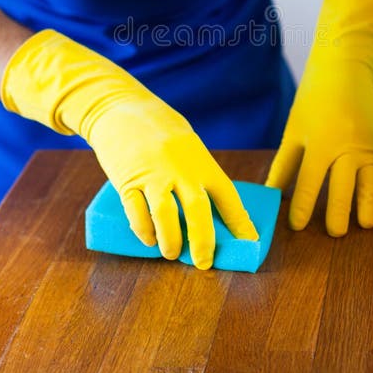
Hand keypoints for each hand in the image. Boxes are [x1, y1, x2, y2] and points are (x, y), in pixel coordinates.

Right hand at [1, 30, 257, 268]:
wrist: (122, 109)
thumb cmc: (160, 132)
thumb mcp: (188, 147)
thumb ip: (198, 176)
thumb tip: (209, 214)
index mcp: (201, 161)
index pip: (227, 196)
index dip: (240, 222)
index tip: (250, 242)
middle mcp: (180, 169)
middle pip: (197, 210)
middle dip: (203, 241)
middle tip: (204, 263)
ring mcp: (152, 174)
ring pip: (166, 214)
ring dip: (171, 240)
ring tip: (172, 254)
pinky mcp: (127, 179)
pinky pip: (135, 210)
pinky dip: (143, 230)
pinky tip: (148, 240)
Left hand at [266, 0, 372, 235]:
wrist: (345, 72)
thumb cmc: (313, 101)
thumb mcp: (294, 131)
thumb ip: (284, 164)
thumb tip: (271, 193)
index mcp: (319, 144)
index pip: (309, 184)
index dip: (302, 208)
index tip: (297, 226)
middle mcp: (346, 149)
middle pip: (343, 191)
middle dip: (338, 215)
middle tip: (333, 233)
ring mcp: (368, 149)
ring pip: (371, 187)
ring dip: (368, 209)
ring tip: (363, 225)